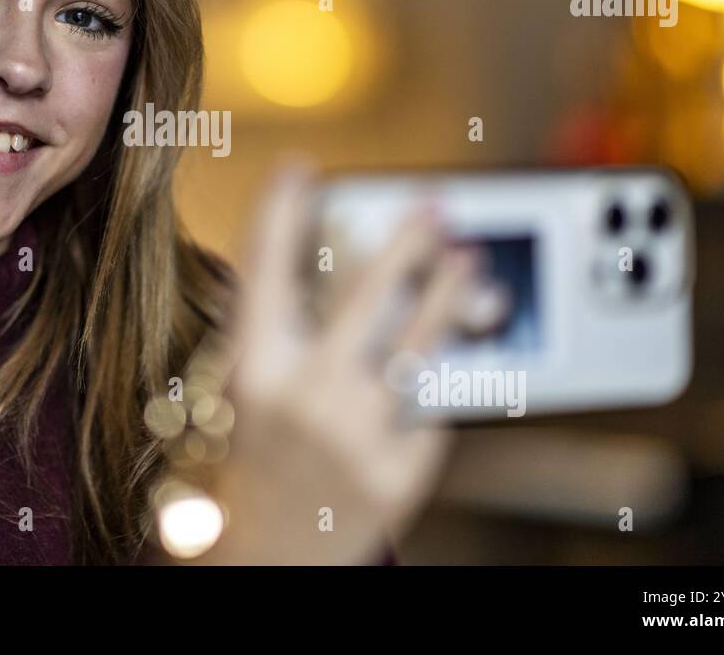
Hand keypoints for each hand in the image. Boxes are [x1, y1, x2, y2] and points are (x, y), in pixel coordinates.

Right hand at [200, 159, 499, 564]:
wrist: (273, 556)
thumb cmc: (264, 455)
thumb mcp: (251, 389)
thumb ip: (283, 329)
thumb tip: (341, 253)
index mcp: (253, 373)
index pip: (263, 275)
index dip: (279, 213)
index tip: (298, 167)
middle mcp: (301, 399)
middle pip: (363, 299)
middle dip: (403, 244)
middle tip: (433, 204)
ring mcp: (353, 438)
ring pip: (417, 346)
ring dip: (449, 294)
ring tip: (472, 258)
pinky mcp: (399, 472)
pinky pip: (431, 404)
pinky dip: (441, 373)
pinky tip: (450, 349)